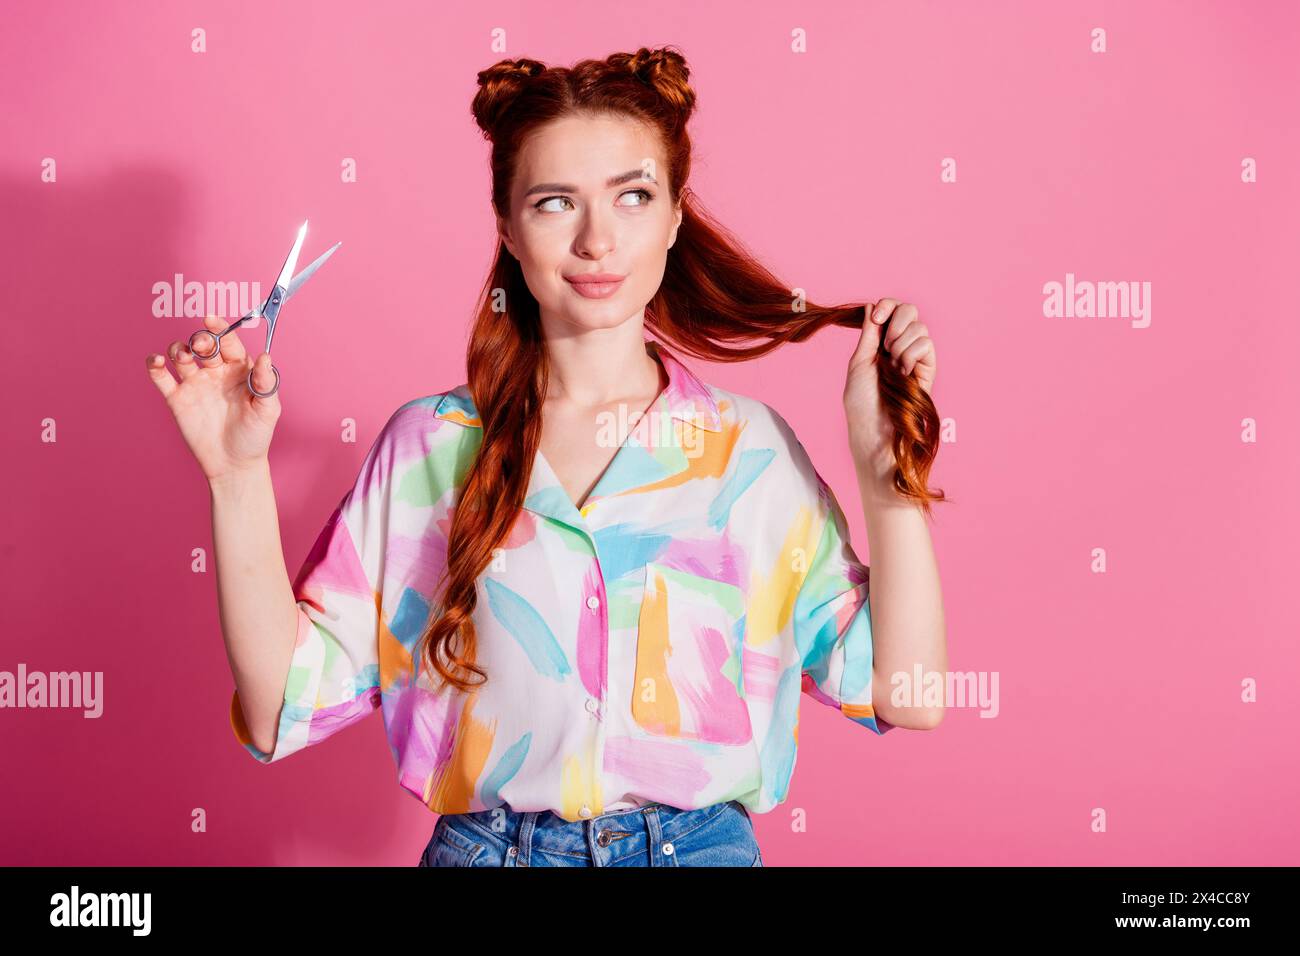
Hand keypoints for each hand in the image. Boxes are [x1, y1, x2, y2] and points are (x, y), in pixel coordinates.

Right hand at [145, 314, 282, 483]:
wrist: (233, 464)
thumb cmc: (255, 436)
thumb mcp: (267, 410)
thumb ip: (266, 383)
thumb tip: (266, 357)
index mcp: (239, 370)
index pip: (229, 343)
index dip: (221, 329)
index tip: (212, 319)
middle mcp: (216, 372)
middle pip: (204, 346)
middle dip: (201, 340)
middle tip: (202, 346)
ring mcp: (195, 384)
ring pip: (182, 355)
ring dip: (179, 349)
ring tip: (183, 356)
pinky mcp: (177, 398)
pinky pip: (162, 376)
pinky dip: (155, 364)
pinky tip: (156, 361)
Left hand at [844, 299, 937, 478]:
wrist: (875, 430)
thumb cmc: (862, 403)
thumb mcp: (859, 362)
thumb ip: (869, 334)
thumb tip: (871, 305)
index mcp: (880, 344)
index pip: (891, 310)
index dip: (887, 306)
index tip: (876, 318)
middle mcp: (900, 347)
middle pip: (910, 310)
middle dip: (896, 319)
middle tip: (886, 345)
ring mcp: (916, 357)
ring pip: (919, 327)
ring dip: (901, 343)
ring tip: (893, 366)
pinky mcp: (929, 368)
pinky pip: (926, 343)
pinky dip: (912, 353)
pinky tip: (905, 372)